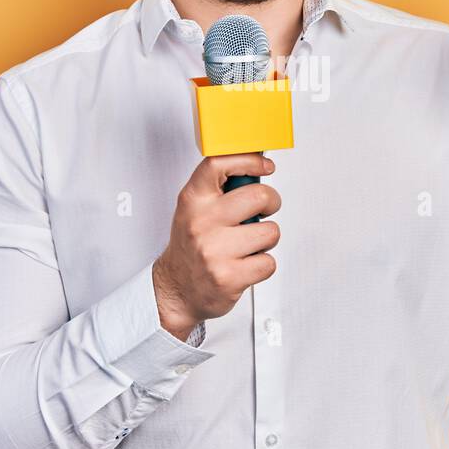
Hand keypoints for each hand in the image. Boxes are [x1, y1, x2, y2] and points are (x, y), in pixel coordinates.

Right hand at [152, 152, 280, 339]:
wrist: (177, 289)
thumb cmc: (192, 246)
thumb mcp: (195, 209)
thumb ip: (220, 189)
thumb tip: (256, 167)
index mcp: (193, 200)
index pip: (219, 164)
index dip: (249, 160)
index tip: (265, 165)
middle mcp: (202, 222)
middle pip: (259, 196)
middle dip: (271, 202)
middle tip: (263, 211)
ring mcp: (215, 251)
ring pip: (270, 232)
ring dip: (266, 239)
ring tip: (248, 243)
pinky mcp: (229, 277)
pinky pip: (269, 262)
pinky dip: (263, 265)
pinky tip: (245, 264)